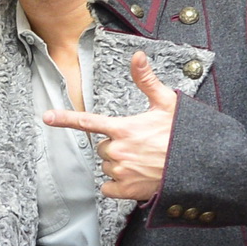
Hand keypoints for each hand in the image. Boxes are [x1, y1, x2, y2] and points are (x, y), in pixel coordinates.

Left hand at [40, 52, 179, 202]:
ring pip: (106, 167)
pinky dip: (118, 185)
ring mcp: (122, 172)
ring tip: (143, 161)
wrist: (199, 165)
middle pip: (102, 148)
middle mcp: (118, 151)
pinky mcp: (127, 190)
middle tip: (139, 145)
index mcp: (123, 128)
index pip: (87, 122)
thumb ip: (146, 80)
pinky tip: (136, 177)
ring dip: (119, 165)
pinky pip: (108, 188)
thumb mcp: (167, 102)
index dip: (65, 119)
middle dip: (115, 146)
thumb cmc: (183, 133)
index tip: (47, 117)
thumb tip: (137, 55)